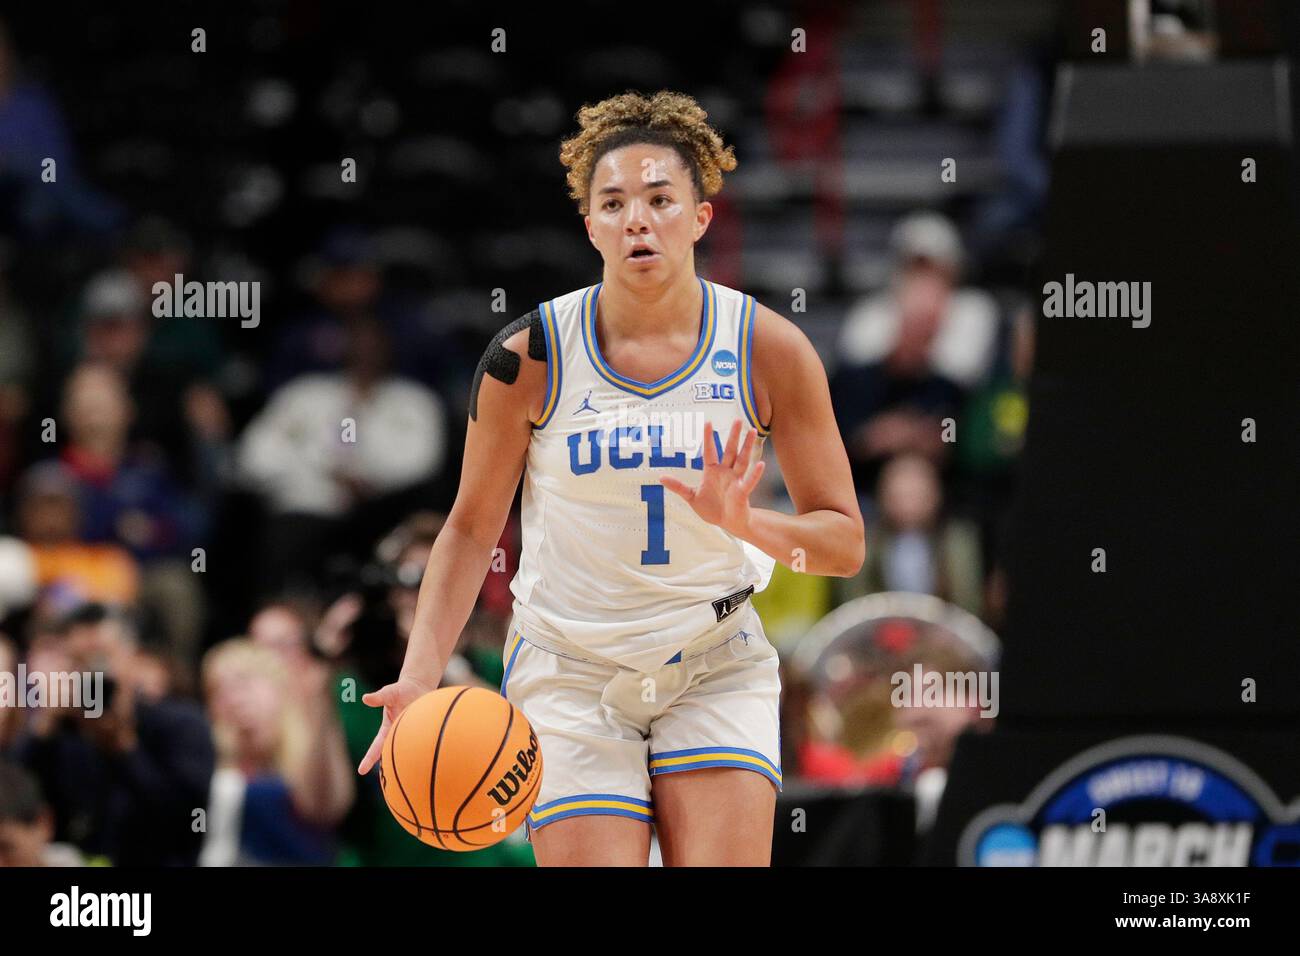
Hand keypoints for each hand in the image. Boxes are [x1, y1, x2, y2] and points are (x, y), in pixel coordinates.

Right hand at [356, 674, 436, 774]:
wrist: (419, 686)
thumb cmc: (401, 690)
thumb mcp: (390, 692)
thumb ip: (379, 697)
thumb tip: (365, 698)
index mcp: (387, 729)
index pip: (376, 746)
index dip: (368, 758)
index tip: (361, 771)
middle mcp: (398, 735)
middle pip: (392, 755)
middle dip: (389, 768)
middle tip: (388, 785)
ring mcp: (412, 735)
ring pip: (411, 753)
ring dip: (411, 763)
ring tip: (414, 778)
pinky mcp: (425, 732)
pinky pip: (426, 744)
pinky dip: (429, 752)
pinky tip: (437, 759)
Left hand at [660, 420, 764, 537]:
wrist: (727, 523)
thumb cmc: (712, 508)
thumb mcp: (691, 497)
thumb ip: (678, 487)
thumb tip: (660, 477)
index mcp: (713, 471)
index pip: (710, 451)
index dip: (708, 438)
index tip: (708, 422)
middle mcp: (726, 472)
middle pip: (730, 450)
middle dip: (733, 436)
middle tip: (738, 420)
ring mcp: (735, 480)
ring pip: (742, 460)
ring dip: (747, 446)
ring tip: (753, 431)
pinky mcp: (742, 492)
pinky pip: (749, 481)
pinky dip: (755, 474)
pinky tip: (761, 464)